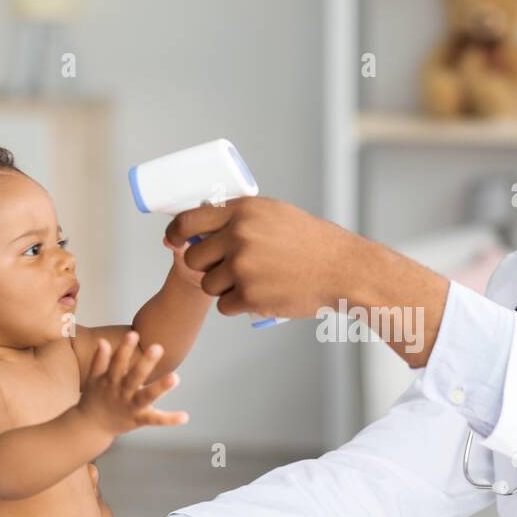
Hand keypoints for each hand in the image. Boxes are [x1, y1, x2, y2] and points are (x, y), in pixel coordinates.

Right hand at [77, 331, 188, 436]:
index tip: (134, 334)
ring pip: (146, 397)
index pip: (117, 362)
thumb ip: (99, 361)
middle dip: (145, 363)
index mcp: (109, 380)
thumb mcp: (94, 379)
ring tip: (176, 377)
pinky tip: (185, 417)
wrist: (91, 427)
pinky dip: (169, 419)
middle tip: (157, 347)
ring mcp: (130, 407)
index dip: (125, 349)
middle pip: (134, 377)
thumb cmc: (96, 397)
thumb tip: (103, 341)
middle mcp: (121, 392)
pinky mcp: (139, 420)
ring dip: (160, 388)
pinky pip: (155, 420)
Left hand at [167, 196, 450, 365]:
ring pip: (209, 285)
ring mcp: (243, 268)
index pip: (189, 220)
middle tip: (229, 269)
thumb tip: (202, 225)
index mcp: (243, 211)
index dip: (175, 233)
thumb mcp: (276, 214)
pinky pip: (225, 306)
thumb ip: (241, 218)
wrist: (343, 269)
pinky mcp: (250, 296)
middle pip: (195, 258)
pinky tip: (261, 296)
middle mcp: (239, 236)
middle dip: (206, 267)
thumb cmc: (312, 242)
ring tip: (254, 282)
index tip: (172, 241)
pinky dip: (238, 305)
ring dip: (224, 288)